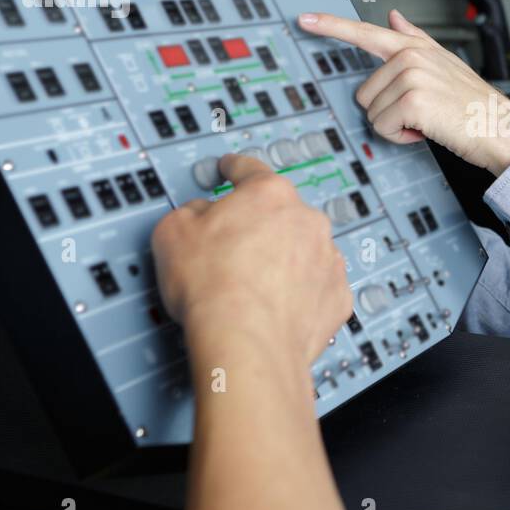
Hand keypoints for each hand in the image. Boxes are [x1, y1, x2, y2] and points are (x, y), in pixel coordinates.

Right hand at [151, 153, 351, 365]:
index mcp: (269, 194)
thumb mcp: (172, 231)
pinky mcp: (338, 296)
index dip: (235, 168)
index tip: (232, 168)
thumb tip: (199, 215)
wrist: (245, 341)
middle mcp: (307, 221)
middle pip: (282, 214)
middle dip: (260, 228)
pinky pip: (319, 287)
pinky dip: (303, 294)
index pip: (250, 170)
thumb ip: (189, 211)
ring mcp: (328, 259)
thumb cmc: (212, 286)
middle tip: (234, 252)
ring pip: (305, 251)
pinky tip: (279, 307)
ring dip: (285, 261)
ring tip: (255, 287)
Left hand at [297, 9, 509, 174]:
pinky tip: (426, 130)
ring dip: (396, 126)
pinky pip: (383, 127)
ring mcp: (411, 76)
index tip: (303, 19)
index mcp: (414, 47)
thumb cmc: (474, 103)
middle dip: (387, 110)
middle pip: (364, 92)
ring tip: (427, 121)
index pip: (366, 32)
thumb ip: (416, 38)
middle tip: (420, 113)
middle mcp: (410, 57)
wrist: (500, 127)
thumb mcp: (446, 63)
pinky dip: (402, 137)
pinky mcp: (412, 100)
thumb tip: (394, 17)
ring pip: (372, 113)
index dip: (330, 25)